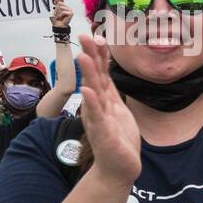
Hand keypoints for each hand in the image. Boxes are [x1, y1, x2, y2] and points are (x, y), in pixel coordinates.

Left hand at [48, 0, 72, 28]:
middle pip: (59, 3)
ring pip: (61, 7)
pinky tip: (61, 17)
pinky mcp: (71, 13)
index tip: (54, 3)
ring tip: (58, 16)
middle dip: (56, 9)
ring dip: (58, 13)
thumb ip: (56, 3)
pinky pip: (63, 12)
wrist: (58, 25)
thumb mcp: (53, 10)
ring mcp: (69, 10)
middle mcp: (67, 7)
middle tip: (56, 14)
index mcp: (62, 5)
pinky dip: (60, 15)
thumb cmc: (55, 19)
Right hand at [77, 34, 141, 185]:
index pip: (101, 72)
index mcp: (104, 99)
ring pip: (93, 92)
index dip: (99, 54)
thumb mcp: (116, 108)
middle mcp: (97, 106)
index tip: (96, 34)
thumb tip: (105, 69)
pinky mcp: (102, 133)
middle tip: (85, 35)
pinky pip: (96, 116)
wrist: (118, 168)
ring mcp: (98, 118)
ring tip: (84, 56)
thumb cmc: (118, 137)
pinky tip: (88, 91)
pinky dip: (92, 103)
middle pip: (94, 77)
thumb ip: (110, 89)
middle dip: (90, 56)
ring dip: (89, 74)